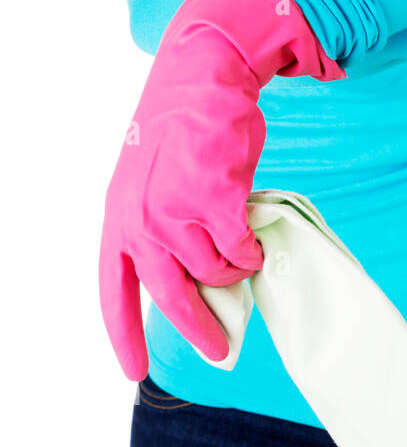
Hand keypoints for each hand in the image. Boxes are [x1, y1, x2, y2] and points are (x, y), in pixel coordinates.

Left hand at [99, 0, 344, 379]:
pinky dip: (252, 248)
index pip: (112, 291)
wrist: (204, 77)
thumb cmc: (185, 129)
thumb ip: (165, 229)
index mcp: (118, 218)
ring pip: (216, 271)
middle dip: (199, 329)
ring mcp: (177, 212)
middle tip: (220, 349)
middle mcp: (141, 221)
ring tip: (242, 248)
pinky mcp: (215, 201)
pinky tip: (253, 234)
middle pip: (170, 297)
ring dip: (235, 268)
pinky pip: (241, 248)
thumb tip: (199, 279)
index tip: (132, 369)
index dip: (123, 335)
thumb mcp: (156, 183)